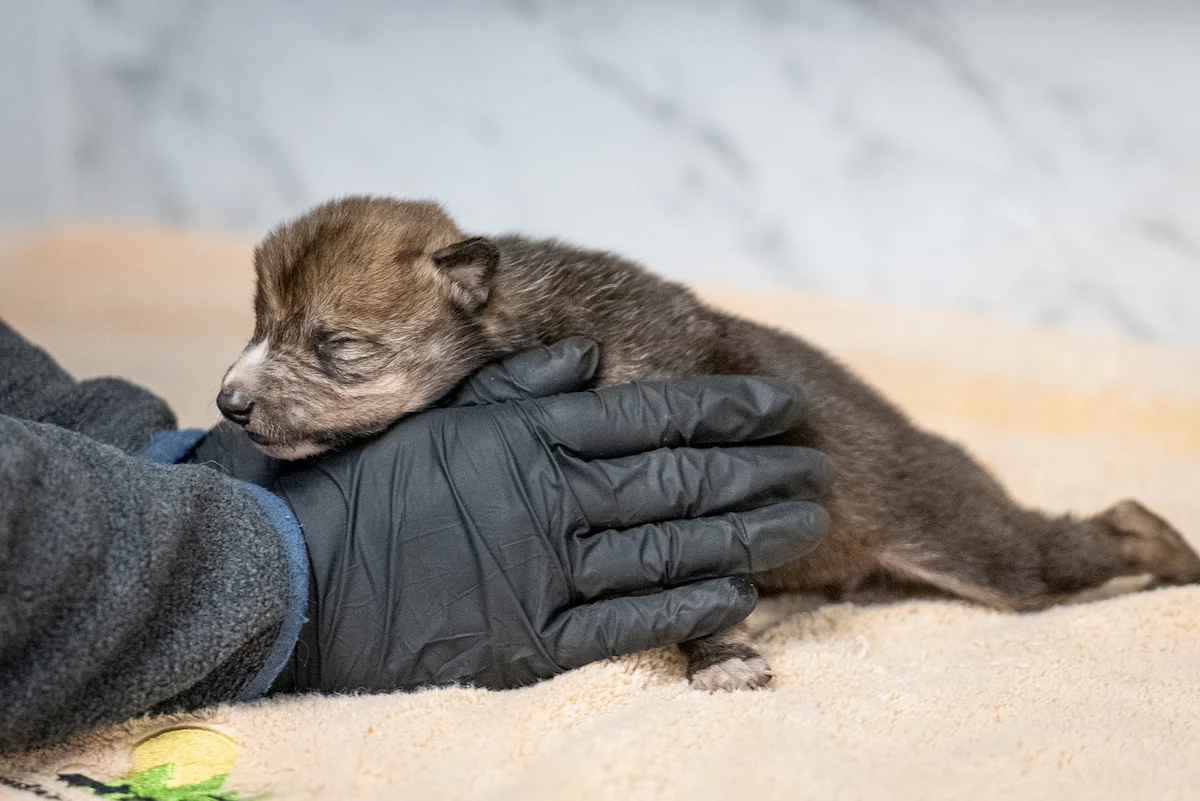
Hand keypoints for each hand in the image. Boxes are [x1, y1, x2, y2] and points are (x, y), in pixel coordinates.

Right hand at [193, 339, 830, 691]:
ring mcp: (546, 575)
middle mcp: (551, 500)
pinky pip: (633, 624)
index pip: (653, 414)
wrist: (297, 579)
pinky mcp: (532, 643)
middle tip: (814, 460)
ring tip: (803, 517)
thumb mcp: (440, 414)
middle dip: (759, 469)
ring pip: (673, 548)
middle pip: (681, 480)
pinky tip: (742, 590)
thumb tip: (591, 358)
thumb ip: (521, 384)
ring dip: (747, 532)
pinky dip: (694, 607)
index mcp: (530, 436)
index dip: (723, 408)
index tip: (775, 404)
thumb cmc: (367, 487)